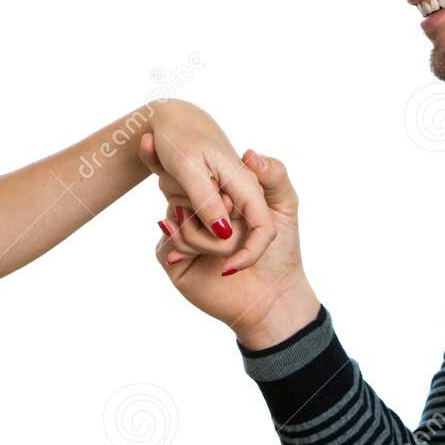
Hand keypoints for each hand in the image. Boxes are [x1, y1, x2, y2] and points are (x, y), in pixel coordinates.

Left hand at [139, 100, 272, 271]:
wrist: (169, 113)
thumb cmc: (177, 135)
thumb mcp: (188, 168)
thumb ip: (207, 200)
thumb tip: (223, 232)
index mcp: (243, 181)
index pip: (264, 230)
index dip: (249, 254)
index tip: (225, 269)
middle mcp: (241, 189)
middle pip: (234, 234)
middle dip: (204, 242)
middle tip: (172, 229)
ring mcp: (228, 193)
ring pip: (212, 230)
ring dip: (187, 232)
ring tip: (166, 211)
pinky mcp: (213, 195)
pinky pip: (199, 221)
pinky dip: (182, 225)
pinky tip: (166, 221)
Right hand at [151, 148, 318, 348]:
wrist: (271, 299)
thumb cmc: (282, 253)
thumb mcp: (284, 206)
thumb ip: (274, 174)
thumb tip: (248, 152)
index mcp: (221, 193)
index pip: (196, 169)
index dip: (186, 165)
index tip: (160, 146)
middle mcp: (199, 210)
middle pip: (179, 188)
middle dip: (203, 206)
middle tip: (232, 229)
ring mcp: (184, 233)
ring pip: (174, 215)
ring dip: (202, 235)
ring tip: (225, 255)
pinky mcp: (173, 258)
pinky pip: (168, 242)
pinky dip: (189, 247)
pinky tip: (203, 260)